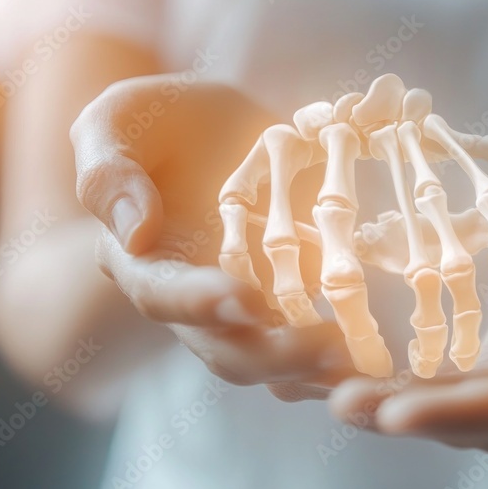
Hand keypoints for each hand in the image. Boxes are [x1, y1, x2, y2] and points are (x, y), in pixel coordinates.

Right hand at [70, 74, 355, 400]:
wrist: (209, 127)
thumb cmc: (154, 120)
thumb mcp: (115, 122)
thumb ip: (108, 172)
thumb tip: (135, 233)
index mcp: (141, 262)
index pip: (163, 295)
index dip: (201, 302)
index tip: (243, 298)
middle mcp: (192, 299)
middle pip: (226, 347)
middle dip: (276, 352)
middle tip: (327, 344)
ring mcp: (244, 304)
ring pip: (273, 358)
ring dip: (316, 367)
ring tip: (362, 364)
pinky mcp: (288, 297)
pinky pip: (312, 337)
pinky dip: (344, 349)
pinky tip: (379, 351)